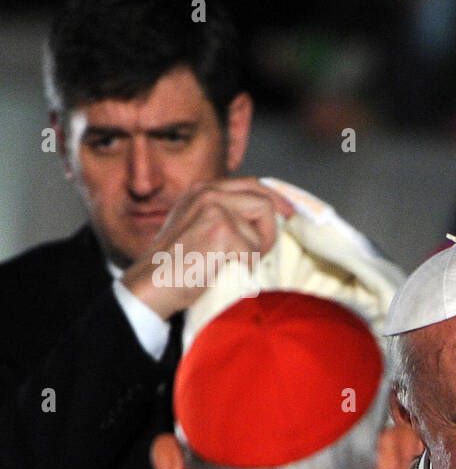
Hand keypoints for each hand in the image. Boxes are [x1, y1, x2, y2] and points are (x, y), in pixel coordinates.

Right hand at [121, 178, 295, 319]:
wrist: (152, 284)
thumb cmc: (177, 264)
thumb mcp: (199, 227)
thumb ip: (228, 216)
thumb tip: (269, 219)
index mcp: (203, 189)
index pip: (253, 184)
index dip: (276, 199)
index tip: (290, 214)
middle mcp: (208, 192)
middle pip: (264, 202)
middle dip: (269, 230)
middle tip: (257, 253)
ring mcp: (214, 208)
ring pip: (264, 225)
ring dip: (257, 250)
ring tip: (232, 262)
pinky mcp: (221, 230)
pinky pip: (255, 250)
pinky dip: (246, 265)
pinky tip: (222, 269)